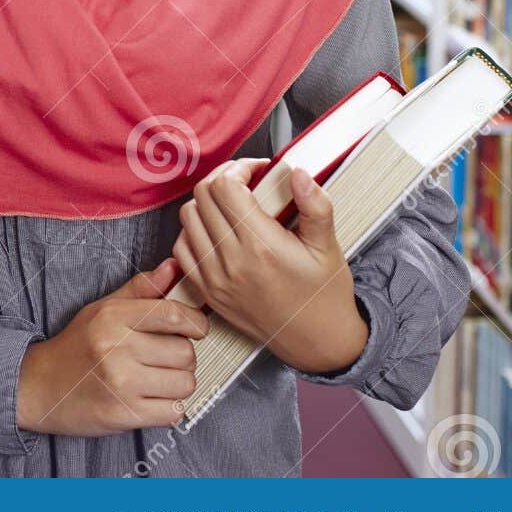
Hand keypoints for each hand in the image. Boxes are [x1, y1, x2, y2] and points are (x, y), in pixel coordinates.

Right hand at [15, 257, 208, 436]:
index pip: (174, 314)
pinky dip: (170, 408)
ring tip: (161, 379)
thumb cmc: (77, 345)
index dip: (196, 322)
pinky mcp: (124, 415)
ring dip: (180, 383)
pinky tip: (155, 399)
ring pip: (184, 384)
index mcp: (113, 317)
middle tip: (168, 357)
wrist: (40, 387)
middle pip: (185, 352)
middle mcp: (117, 348)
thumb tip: (174, 266)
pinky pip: (173, 413)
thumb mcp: (103, 308)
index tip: (197, 328)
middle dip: (185, 355)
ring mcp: (121, 384)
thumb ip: (141, 288)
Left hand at [171, 159, 369, 374]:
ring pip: (188, 218)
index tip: (258, 171)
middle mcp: (233, 263)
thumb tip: (299, 174)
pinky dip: (193, 232)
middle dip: (223, 178)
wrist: (319, 343)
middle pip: (203, 196)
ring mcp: (216, 280)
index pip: (225, 187)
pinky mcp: (209, 293)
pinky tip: (216, 229)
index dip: (240, 168)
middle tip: (245, 181)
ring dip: (206, 202)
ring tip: (232, 204)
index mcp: (262, 247)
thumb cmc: (324, 296)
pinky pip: (182, 249)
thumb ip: (315, 205)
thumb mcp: (328, 246)